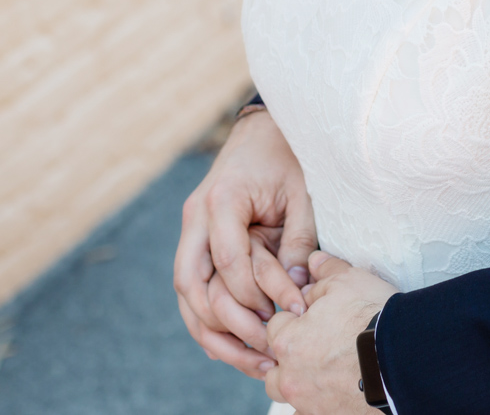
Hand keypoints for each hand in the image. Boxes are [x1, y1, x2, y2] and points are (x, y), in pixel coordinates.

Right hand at [175, 109, 317, 376]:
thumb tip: (294, 290)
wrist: (264, 131)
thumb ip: (299, 240)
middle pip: (191, 283)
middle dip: (224, 322)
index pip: (228, 259)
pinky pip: (192, 286)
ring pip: (185, 291)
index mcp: (223, 199)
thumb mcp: (304, 193)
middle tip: (261, 347)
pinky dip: (206, 317)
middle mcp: (197, 216)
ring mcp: (191, 228)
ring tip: (247, 358)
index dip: (253, 293)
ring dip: (210, 329)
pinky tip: (228, 346)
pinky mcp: (196, 239)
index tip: (282, 313)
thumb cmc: (287, 157)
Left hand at [265, 251, 399, 412]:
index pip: (276, 327)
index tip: (316, 317)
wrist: (405, 361)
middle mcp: (292, 378)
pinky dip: (323, 406)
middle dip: (289, 359)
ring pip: (292, 397)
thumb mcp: (349, 281)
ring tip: (328, 375)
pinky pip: (313, 414)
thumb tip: (313, 262)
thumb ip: (325, 271)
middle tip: (318, 348)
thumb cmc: (373, 318)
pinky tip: (340, 394)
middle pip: (274, 370)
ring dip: (302, 386)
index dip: (296, 319)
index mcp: (288, 342)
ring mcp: (310, 404)